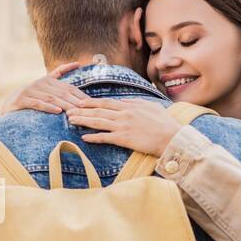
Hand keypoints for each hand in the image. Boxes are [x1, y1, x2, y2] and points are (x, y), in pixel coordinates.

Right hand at [0, 62, 85, 114]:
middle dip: (75, 102)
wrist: (8, 104)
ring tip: (74, 112)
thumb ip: (59, 73)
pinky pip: (37, 103)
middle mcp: (40, 83)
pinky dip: (48, 107)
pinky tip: (57, 111)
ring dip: (64, 105)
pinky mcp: (22, 99)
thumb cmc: (31, 96)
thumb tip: (76, 63)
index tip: (92, 104)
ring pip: (51, 98)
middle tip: (86, 111)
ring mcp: (30, 91)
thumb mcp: (45, 85)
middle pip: (62, 93)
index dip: (81, 95)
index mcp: (48, 80)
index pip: (69, 88)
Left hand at [65, 97, 183, 157]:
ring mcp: (123, 126)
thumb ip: (134, 103)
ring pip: (99, 122)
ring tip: (71, 120)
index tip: (80, 102)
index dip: (91, 102)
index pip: (106, 102)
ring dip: (83, 121)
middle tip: (68, 110)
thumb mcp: (150, 106)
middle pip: (98, 111)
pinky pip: (105, 137)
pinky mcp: (124, 139)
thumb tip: (123, 101)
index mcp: (129, 106)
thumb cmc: (164, 123)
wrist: (172, 137)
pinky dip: (93, 137)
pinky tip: (84, 137)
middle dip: (82, 110)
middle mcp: (124, 114)